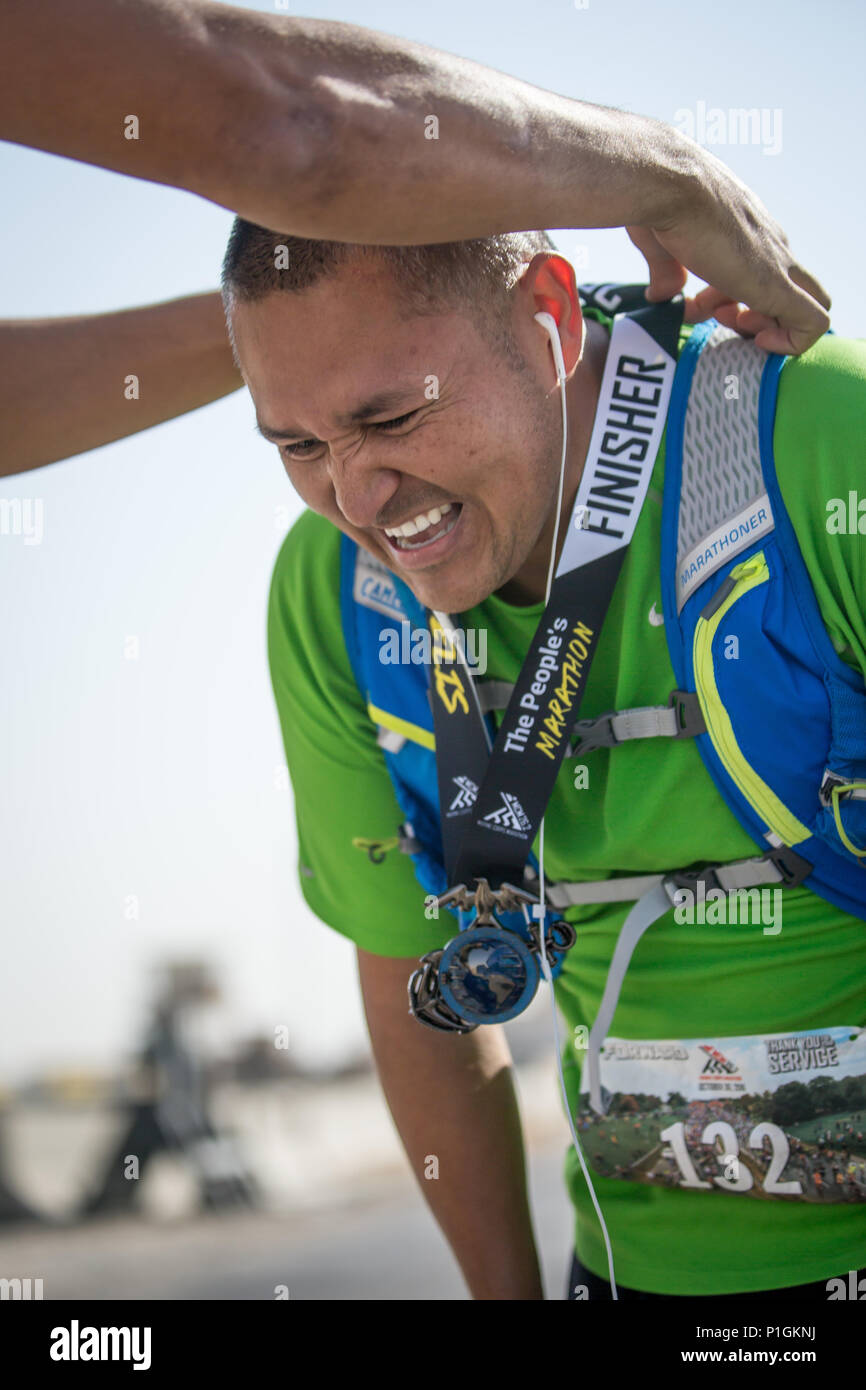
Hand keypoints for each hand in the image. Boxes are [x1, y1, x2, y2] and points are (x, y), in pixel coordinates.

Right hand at [625, 144, 830, 354]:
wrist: (669, 185)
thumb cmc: (662, 203)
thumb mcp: (664, 245)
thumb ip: (668, 272)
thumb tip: (662, 295)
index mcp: (749, 231)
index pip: (765, 269)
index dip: (738, 297)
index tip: (705, 304)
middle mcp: (771, 244)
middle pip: (796, 289)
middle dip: (762, 316)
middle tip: (724, 316)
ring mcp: (778, 263)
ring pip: (809, 305)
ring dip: (770, 328)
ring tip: (726, 319)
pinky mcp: (777, 285)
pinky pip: (812, 323)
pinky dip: (792, 343)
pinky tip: (758, 340)